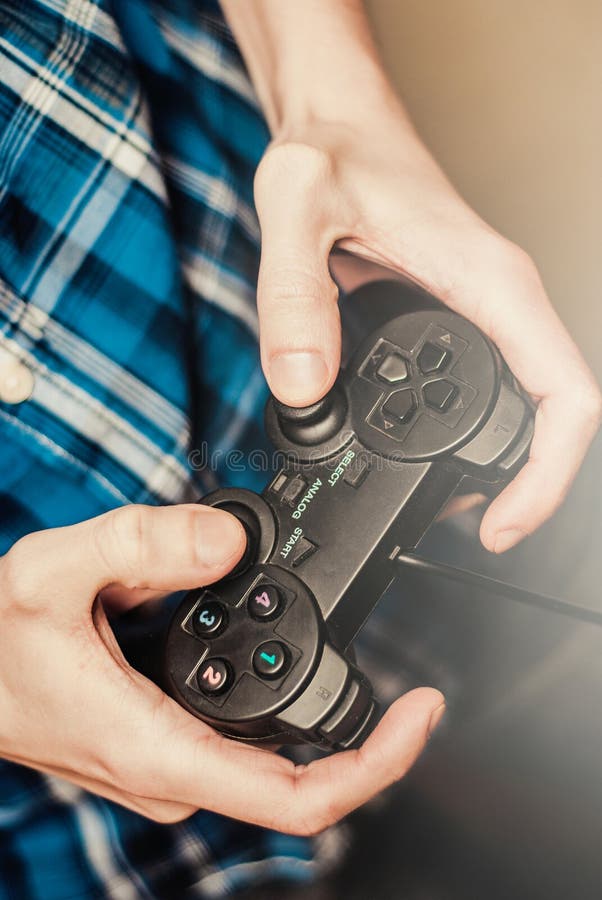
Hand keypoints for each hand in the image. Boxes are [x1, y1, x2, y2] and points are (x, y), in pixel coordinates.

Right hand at [0, 504, 443, 827]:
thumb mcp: (54, 570)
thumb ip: (139, 544)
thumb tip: (226, 540)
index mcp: (160, 749)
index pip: (297, 797)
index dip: (375, 764)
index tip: (418, 715)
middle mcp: (176, 771)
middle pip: (302, 777)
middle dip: (362, 732)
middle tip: (408, 686)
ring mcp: (175, 763)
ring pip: (273, 753)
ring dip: (321, 713)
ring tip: (363, 665)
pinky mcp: (170, 743)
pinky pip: (245, 733)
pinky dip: (278, 696)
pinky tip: (289, 653)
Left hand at [254, 110, 600, 552]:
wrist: (338, 125)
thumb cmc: (333, 150)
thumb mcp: (297, 211)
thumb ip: (294, 299)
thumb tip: (304, 386)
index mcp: (488, 282)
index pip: (565, 393)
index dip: (548, 474)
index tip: (504, 522)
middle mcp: (499, 301)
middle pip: (554, 415)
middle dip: (524, 486)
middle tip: (472, 529)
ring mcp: (483, 312)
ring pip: (524, 407)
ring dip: (501, 467)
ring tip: (447, 508)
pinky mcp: (458, 319)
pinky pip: (489, 390)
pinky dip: (471, 437)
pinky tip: (431, 460)